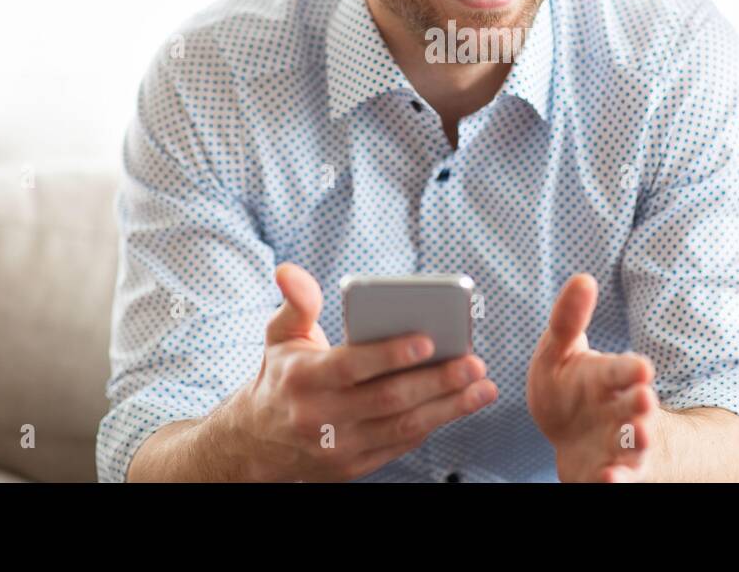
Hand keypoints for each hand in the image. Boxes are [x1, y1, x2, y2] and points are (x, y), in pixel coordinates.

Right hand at [224, 262, 498, 481]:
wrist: (255, 442)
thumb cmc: (281, 377)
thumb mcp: (279, 336)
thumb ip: (296, 302)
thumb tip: (289, 271)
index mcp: (303, 379)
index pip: (352, 366)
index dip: (391, 354)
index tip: (429, 340)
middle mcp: (320, 417)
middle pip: (388, 399)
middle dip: (437, 382)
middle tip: (474, 363)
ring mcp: (338, 447)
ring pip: (402, 427)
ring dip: (448, 408)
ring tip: (482, 388)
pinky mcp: (352, 467)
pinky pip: (400, 446)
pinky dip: (431, 425)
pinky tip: (458, 406)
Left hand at [526, 273, 658, 481]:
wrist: (571, 436)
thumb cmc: (569, 388)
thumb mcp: (559, 351)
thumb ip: (568, 319)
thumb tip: (582, 278)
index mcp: (609, 377)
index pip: (624, 370)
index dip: (632, 369)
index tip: (642, 367)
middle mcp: (622, 411)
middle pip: (637, 408)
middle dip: (642, 405)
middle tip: (645, 400)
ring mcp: (619, 444)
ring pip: (635, 444)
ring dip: (638, 441)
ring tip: (640, 437)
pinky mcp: (610, 472)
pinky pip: (617, 478)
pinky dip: (616, 479)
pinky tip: (610, 478)